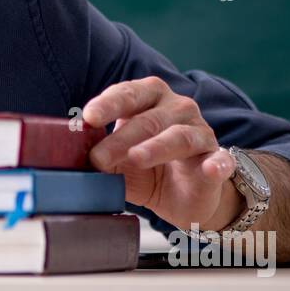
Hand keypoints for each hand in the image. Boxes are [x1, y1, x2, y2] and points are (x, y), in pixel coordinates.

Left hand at [83, 76, 235, 231]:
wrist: (186, 196)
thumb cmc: (147, 170)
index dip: (108, 104)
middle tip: (97, 158)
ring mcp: (201, 133)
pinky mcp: (218, 160)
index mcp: (150, 99)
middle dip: (120, 139)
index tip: (87, 118)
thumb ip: (99, 157)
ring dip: (156, 147)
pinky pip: (220, 160)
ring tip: (136, 158)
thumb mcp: (118, 164)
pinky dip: (217, 164)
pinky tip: (211, 169)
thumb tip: (70, 160)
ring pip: (179, 136)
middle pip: (148, 119)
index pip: (128, 94)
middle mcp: (178, 109)